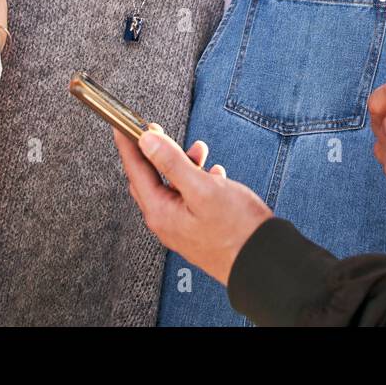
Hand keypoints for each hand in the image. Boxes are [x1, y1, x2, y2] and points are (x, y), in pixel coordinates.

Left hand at [114, 125, 271, 285]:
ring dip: (182, 165)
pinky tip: (213, 174)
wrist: (263, 260)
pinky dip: (196, 181)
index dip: (129, 144)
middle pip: (150, 179)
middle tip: (159, 131)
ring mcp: (182, 227)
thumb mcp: (202, 188)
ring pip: (172, 187)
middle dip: (156, 152)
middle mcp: (166, 221)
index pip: (135, 171)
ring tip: (200, 150)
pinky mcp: (198, 229)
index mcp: (161, 212)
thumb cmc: (237, 229)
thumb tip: (147, 142)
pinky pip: (189, 199)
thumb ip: (172, 163)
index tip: (122, 124)